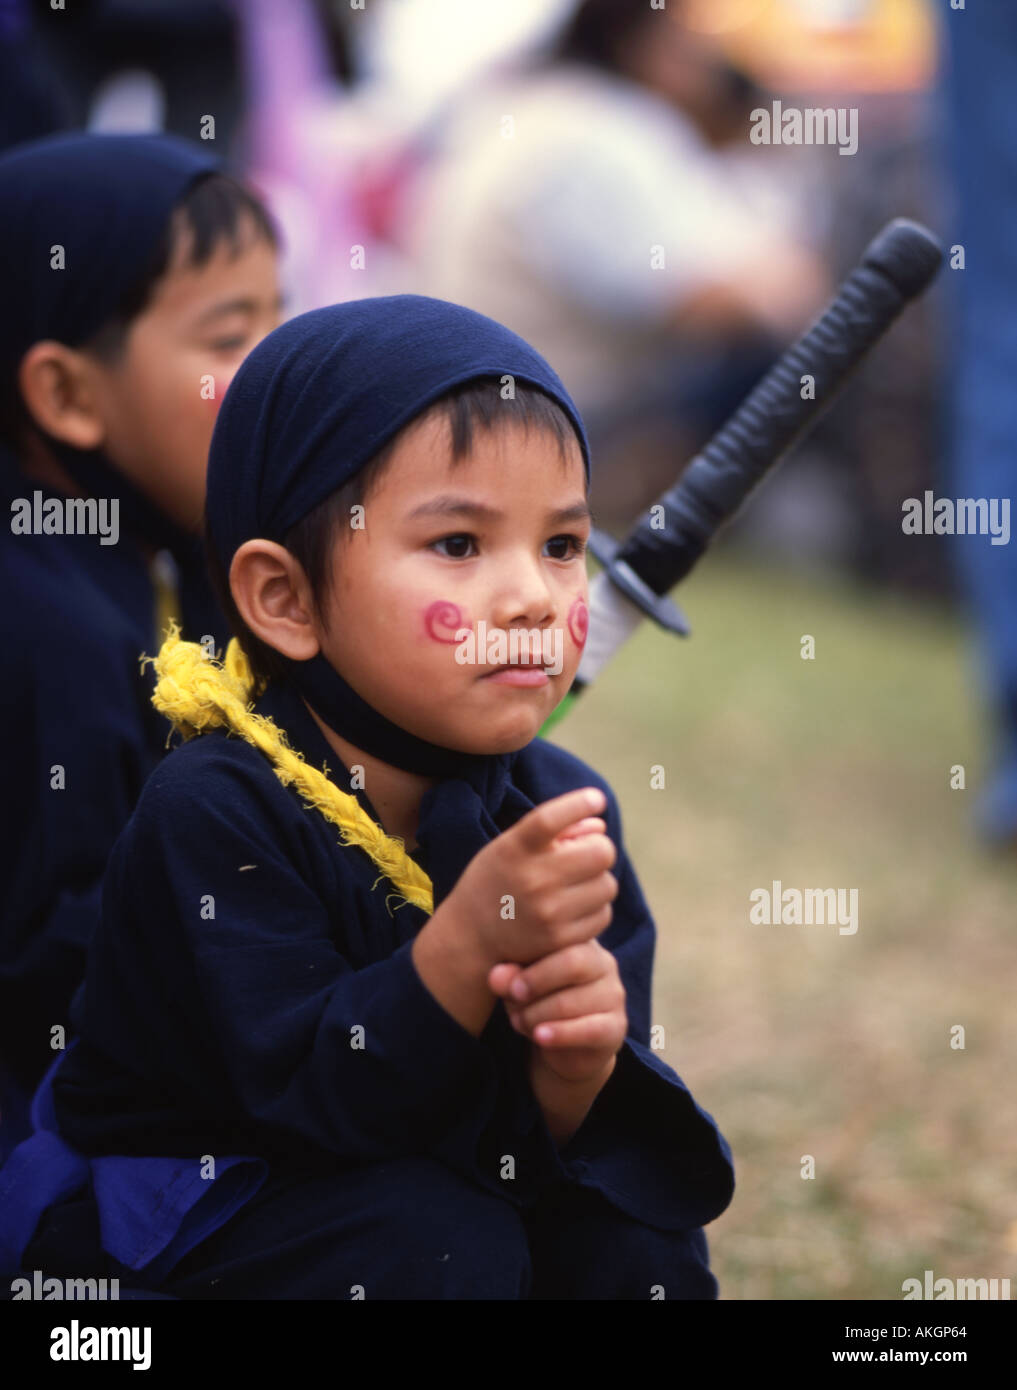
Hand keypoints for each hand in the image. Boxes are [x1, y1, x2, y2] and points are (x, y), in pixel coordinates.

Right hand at [441, 787, 617, 970]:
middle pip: (601, 852)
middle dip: (598, 850)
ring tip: (573, 885)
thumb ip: (555, 831)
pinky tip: (573, 908)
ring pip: (608, 885)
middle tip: (584, 857)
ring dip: (598, 881)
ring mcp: (548, 913)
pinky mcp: (560, 940)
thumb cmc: (497, 881)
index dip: (578, 803)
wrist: (469, 939)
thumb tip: (600, 826)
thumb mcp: (512, 847)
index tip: (597, 799)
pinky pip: (603, 914)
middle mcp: (532, 880)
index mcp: (515, 849)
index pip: (550, 819)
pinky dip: (595, 909)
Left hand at [488, 939, 626, 1083]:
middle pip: (573, 964)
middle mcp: (604, 963)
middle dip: (536, 983)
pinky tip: (540, 1037)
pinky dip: (560, 1034)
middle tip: (513, 998)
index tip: (501, 979)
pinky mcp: (616, 1027)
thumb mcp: (520, 987)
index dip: (530, 959)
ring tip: (519, 1022)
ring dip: (537, 1015)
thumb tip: (495, 976)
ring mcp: (613, 995)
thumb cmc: (539, 1002)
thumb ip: (510, 978)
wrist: (563, 1047)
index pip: (560, 938)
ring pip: (573, 1001)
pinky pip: (590, 1029)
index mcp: (581, 942)